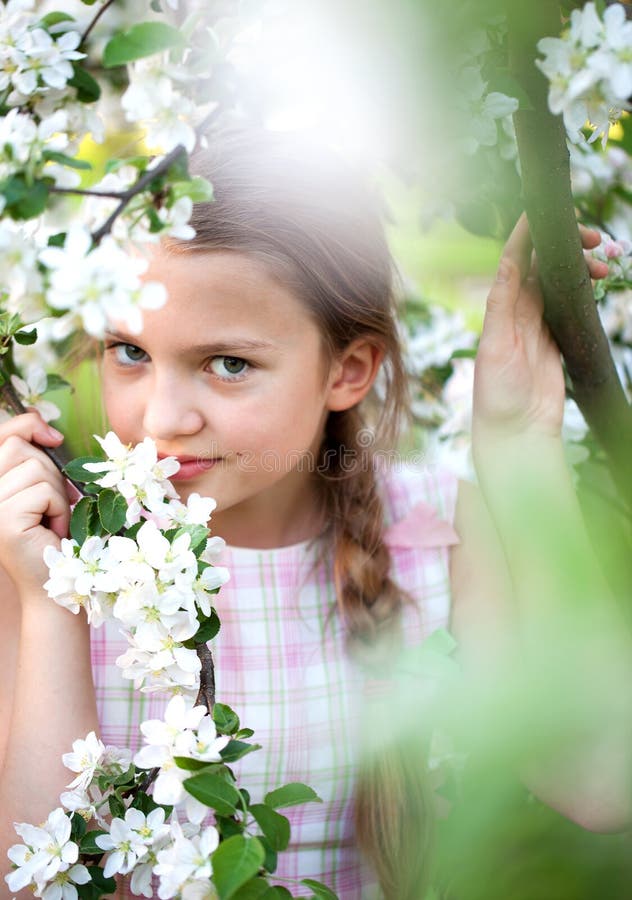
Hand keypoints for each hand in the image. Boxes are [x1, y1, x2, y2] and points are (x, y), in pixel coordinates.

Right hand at [0, 412, 71, 600]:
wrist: (52, 585)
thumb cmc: (52, 536)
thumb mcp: (42, 487)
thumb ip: (35, 457)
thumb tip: (44, 426)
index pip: (2, 434)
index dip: (27, 424)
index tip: (53, 437)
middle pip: (20, 448)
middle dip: (49, 472)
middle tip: (52, 506)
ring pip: (36, 470)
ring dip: (56, 495)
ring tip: (51, 520)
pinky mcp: (3, 520)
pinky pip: (43, 492)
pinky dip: (60, 510)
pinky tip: (54, 531)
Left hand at [472, 216, 604, 450]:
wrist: (516, 433)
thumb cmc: (497, 396)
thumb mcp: (495, 347)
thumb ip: (502, 305)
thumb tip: (510, 263)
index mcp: (500, 310)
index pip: (514, 262)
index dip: (528, 234)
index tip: (543, 211)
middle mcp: (518, 314)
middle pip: (544, 267)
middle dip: (566, 247)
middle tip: (594, 238)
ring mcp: (539, 327)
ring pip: (561, 284)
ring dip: (581, 268)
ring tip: (605, 264)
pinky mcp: (557, 343)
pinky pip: (571, 307)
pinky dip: (585, 291)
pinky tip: (598, 282)